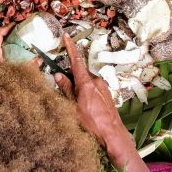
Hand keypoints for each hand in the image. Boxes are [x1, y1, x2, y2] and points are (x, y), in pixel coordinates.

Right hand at [55, 36, 129, 150]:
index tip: (66, 37)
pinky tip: (86, 109)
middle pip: (80, 75)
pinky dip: (86, 95)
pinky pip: (93, 90)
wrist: (113, 135)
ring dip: (79, 90)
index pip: (76, 61)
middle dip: (71, 80)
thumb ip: (66, 90)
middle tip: (65, 94)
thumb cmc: (93, 123)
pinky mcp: (107, 95)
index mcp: (87, 83)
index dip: (70, 48)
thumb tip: (58, 76)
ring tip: (77, 107)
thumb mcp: (74, 107)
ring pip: (86, 83)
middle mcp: (97, 82)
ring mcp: (103, 88)